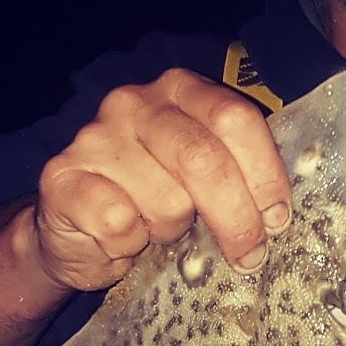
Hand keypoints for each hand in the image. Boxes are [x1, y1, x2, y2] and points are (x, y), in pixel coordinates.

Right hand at [34, 70, 292, 291]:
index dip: (264, 174)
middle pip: (203, 159)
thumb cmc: (150, 203)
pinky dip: (129, 245)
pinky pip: (120, 223)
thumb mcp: (200, 180)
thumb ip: (238, 174)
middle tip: (247, 255)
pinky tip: (120, 239)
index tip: (277, 219)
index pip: (235, 118)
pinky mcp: (62, 177)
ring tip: (156, 231)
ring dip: (172, 232)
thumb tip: (283, 211)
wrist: (73, 232)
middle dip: (236, 218)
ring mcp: (94, 137)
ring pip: (166, 200)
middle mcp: (134, 103)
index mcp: (179, 91)